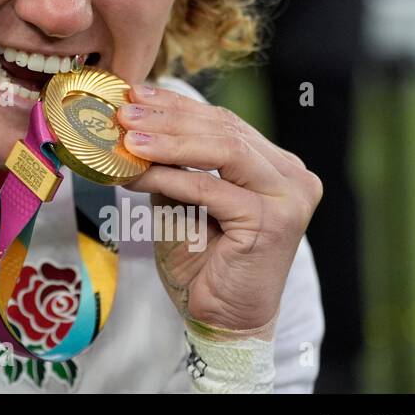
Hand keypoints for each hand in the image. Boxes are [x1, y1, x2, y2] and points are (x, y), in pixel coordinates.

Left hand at [115, 84, 322, 334]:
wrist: (222, 320)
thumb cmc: (203, 262)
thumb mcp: (181, 200)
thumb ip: (169, 165)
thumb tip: (129, 127)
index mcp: (273, 164)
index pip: (223, 122)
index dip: (177, 105)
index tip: (135, 93)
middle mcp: (290, 175)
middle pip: (224, 130)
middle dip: (168, 118)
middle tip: (124, 113)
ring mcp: (288, 196)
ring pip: (223, 150)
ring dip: (169, 141)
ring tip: (129, 138)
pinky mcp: (274, 221)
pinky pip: (213, 189)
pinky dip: (172, 178)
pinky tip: (140, 174)